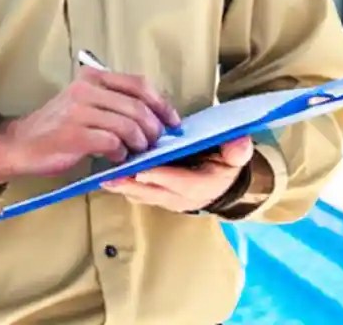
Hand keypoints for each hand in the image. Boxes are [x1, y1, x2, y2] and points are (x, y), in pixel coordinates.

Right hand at [0, 66, 181, 186]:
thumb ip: (114, 102)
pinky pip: (113, 143)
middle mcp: (86, 89)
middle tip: (154, 144)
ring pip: (129, 125)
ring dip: (139, 143)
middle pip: (138, 107)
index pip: (139, 85)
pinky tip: (115, 158)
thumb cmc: (57, 127)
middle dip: (153, 129)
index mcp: (92, 77)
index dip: (161, 104)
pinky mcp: (75, 134)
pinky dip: (121, 154)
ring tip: (135, 152)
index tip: (172, 122)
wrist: (21, 144)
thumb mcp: (85, 103)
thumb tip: (155, 116)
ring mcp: (79, 111)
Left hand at [100, 136, 254, 211]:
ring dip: (123, 186)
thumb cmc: (224, 164)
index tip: (142, 169)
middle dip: (131, 184)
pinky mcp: (156, 197)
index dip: (161, 177)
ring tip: (103, 174)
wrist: (223, 182)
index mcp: (203, 186)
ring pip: (142, 195)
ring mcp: (167, 199)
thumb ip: (237, 150)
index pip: (181, 183)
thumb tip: (238, 143)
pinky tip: (108, 172)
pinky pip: (137, 193)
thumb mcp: (236, 155)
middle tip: (110, 176)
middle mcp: (182, 198)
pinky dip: (124, 184)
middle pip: (154, 193)